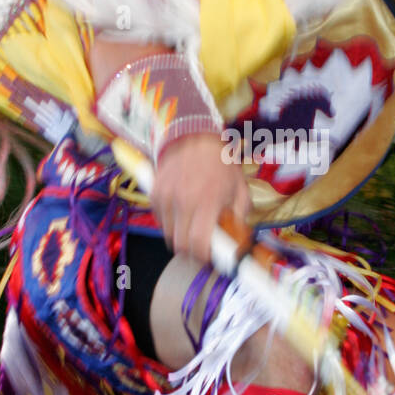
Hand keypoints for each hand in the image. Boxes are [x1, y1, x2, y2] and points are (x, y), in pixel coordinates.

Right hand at [152, 133, 250, 261]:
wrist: (194, 136)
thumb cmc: (220, 163)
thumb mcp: (239, 188)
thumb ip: (240, 216)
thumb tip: (237, 240)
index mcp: (208, 201)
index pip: (198, 243)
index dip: (203, 257)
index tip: (209, 258)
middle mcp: (184, 201)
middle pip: (180, 245)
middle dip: (191, 251)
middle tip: (201, 246)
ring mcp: (166, 197)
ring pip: (168, 234)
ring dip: (180, 236)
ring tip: (192, 224)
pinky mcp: (154, 193)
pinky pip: (160, 219)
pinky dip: (169, 222)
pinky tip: (181, 212)